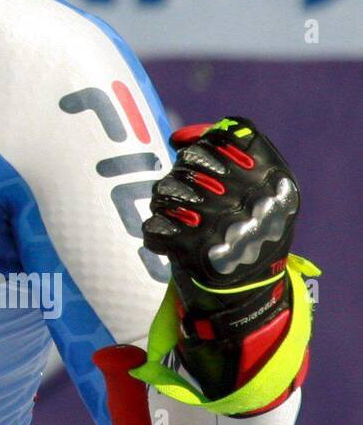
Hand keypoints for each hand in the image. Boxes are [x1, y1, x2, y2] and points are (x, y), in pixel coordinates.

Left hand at [144, 115, 298, 310]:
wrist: (251, 287)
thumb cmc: (248, 221)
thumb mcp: (257, 181)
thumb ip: (223, 150)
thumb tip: (179, 138)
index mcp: (272, 175)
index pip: (219, 138)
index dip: (204, 149)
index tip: (210, 167)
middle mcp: (249, 196)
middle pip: (188, 162)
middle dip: (184, 177)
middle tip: (196, 197)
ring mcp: (220, 223)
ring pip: (164, 190)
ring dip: (167, 203)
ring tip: (186, 219)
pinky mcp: (193, 251)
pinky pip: (153, 226)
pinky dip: (159, 234)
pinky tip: (176, 241)